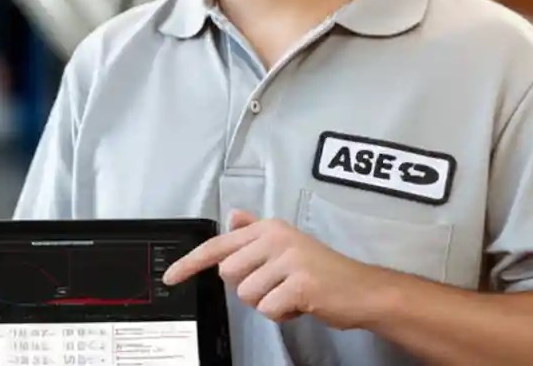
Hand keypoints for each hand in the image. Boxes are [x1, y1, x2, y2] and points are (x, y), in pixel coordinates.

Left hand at [162, 210, 391, 328]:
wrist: (362, 290)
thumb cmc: (322, 271)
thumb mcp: (287, 246)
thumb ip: (256, 233)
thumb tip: (233, 216)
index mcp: (269, 229)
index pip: (219, 245)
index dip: (190, 263)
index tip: (170, 278)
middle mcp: (276, 238)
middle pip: (229, 275)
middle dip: (251, 288)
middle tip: (279, 284)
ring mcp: (288, 260)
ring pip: (246, 295)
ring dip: (268, 303)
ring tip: (293, 294)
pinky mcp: (299, 284)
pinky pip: (267, 309)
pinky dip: (283, 314)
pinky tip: (302, 304)